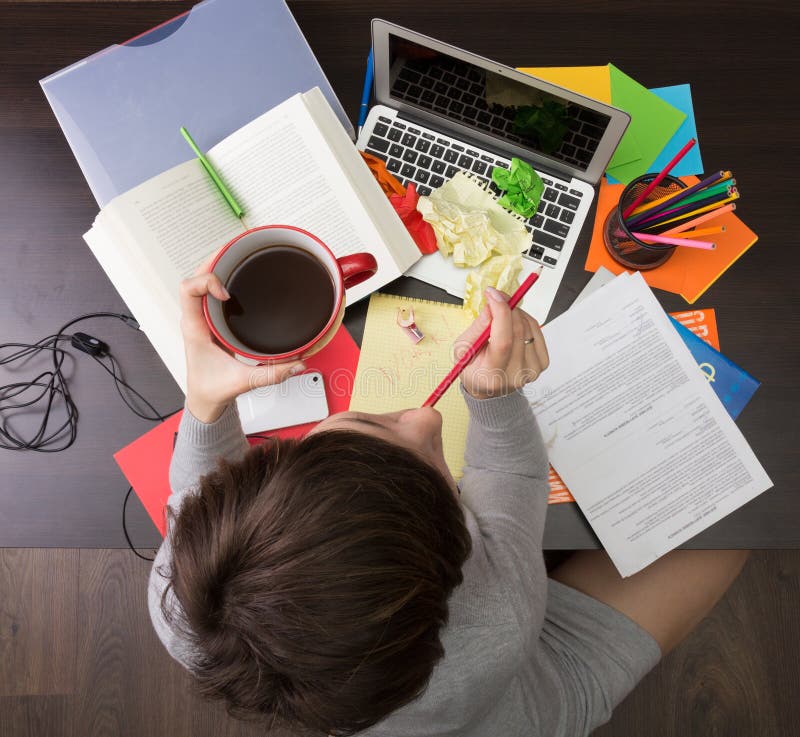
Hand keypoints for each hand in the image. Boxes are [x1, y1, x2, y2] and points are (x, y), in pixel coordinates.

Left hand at [180, 265, 304, 422]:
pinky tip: (237, 275)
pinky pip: (209, 293)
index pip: (188, 291)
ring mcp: (201, 319)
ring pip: (201, 282)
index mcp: (195, 329)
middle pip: (194, 277)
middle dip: (213, 261)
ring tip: (236, 254)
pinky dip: (222, 280)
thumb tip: (297, 363)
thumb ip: (271, 374)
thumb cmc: (213, 389)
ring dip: (217, 267)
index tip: (226, 293)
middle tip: (235, 250)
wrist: (203, 400)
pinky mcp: (210, 321)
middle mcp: (195, 319)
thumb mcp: (243, 382)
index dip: (206, 282)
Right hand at [456, 286, 548, 399]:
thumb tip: (492, 306)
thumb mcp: (463, 349)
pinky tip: (513, 322)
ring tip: (501, 314)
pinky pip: (536, 330)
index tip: (492, 295)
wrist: (489, 389)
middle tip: (496, 296)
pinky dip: (525, 319)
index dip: (500, 313)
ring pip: (528, 327)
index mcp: (492, 375)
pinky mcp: (542, 363)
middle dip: (507, 306)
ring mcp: (532, 369)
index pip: (503, 341)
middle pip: (518, 331)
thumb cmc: (473, 369)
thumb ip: (477, 328)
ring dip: (515, 312)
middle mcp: (516, 374)